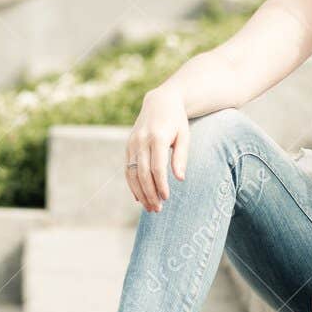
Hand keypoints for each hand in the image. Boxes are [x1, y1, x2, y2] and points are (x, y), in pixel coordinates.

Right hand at [125, 88, 190, 212]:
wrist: (159, 102)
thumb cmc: (176, 121)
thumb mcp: (184, 136)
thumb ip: (180, 157)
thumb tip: (180, 179)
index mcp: (157, 137)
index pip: (157, 167)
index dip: (160, 184)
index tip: (167, 197)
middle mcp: (141, 141)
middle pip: (142, 173)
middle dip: (149, 193)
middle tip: (157, 209)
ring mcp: (132, 143)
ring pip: (132, 173)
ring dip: (140, 192)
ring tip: (150, 207)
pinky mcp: (128, 146)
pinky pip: (127, 169)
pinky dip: (132, 185)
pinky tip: (140, 198)